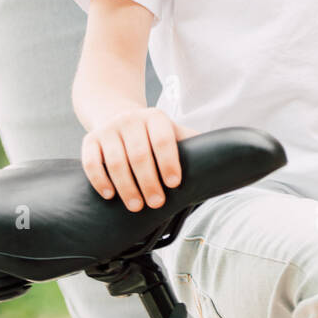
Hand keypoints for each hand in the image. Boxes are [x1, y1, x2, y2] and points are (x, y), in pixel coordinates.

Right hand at [81, 107, 198, 211]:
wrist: (115, 111)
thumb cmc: (151, 131)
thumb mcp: (172, 130)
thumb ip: (193, 142)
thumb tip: (227, 158)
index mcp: (155, 117)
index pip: (163, 139)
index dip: (169, 162)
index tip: (174, 184)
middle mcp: (130, 119)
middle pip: (139, 154)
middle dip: (149, 182)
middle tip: (156, 202)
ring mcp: (108, 129)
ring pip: (115, 161)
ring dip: (127, 187)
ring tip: (136, 205)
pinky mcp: (89, 139)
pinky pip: (91, 162)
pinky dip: (99, 180)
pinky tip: (110, 195)